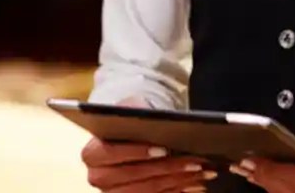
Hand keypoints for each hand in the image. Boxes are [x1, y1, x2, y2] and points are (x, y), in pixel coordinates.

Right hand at [80, 97, 218, 191]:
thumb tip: (153, 117)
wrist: (125, 140)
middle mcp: (98, 178)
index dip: (138, 152)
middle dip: (168, 168)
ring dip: (179, 181)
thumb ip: (135, 110)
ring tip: (202, 171)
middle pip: (135, 176)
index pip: (112, 153)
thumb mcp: (129, 110)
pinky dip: (178, 191)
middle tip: (195, 161)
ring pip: (149, 190)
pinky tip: (196, 183)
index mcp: (92, 153)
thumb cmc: (128, 124)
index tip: (163, 149)